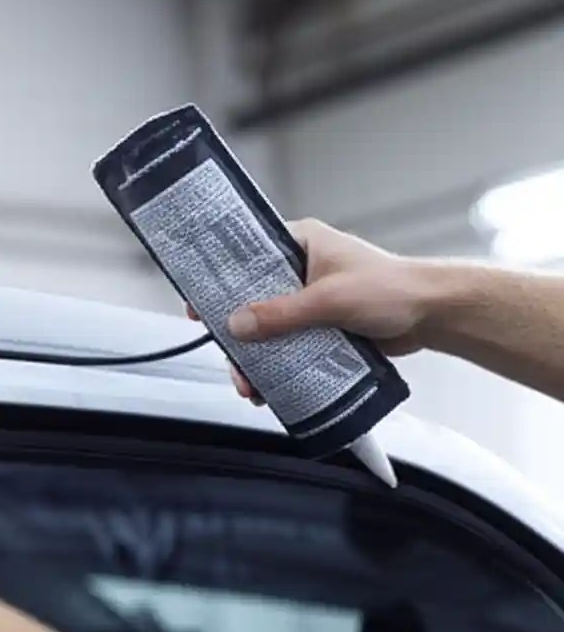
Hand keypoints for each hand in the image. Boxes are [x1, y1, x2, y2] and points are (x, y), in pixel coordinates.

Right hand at [188, 219, 432, 398]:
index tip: (199, 304)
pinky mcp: (319, 327)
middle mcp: (298, 269)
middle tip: (227, 357)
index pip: (245, 255)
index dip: (218, 278)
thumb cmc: (391, 290)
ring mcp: (307, 300)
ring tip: (250, 385)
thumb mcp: (329, 298)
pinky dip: (277, 366)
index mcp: (298, 243)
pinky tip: (269, 388)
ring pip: (267, 328)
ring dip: (256, 357)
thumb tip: (237, 324)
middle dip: (237, 334)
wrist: (433, 316)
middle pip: (250, 300)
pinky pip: (287, 346)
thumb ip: (282, 313)